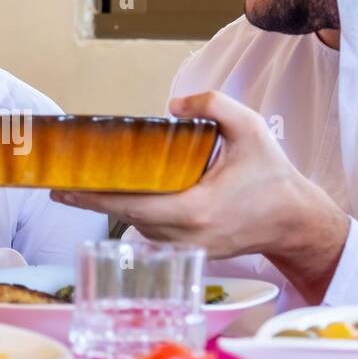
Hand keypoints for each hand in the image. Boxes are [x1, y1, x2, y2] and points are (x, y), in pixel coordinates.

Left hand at [50, 91, 350, 302]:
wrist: (296, 221)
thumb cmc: (273, 176)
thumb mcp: (249, 128)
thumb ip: (213, 105)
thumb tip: (172, 105)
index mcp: (195, 210)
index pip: (130, 205)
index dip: (93, 199)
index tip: (62, 191)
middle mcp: (187, 236)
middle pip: (127, 219)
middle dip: (94, 202)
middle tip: (61, 186)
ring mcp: (190, 249)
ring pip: (139, 227)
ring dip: (117, 209)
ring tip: (87, 188)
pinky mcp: (193, 253)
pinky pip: (156, 233)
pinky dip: (139, 215)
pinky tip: (126, 197)